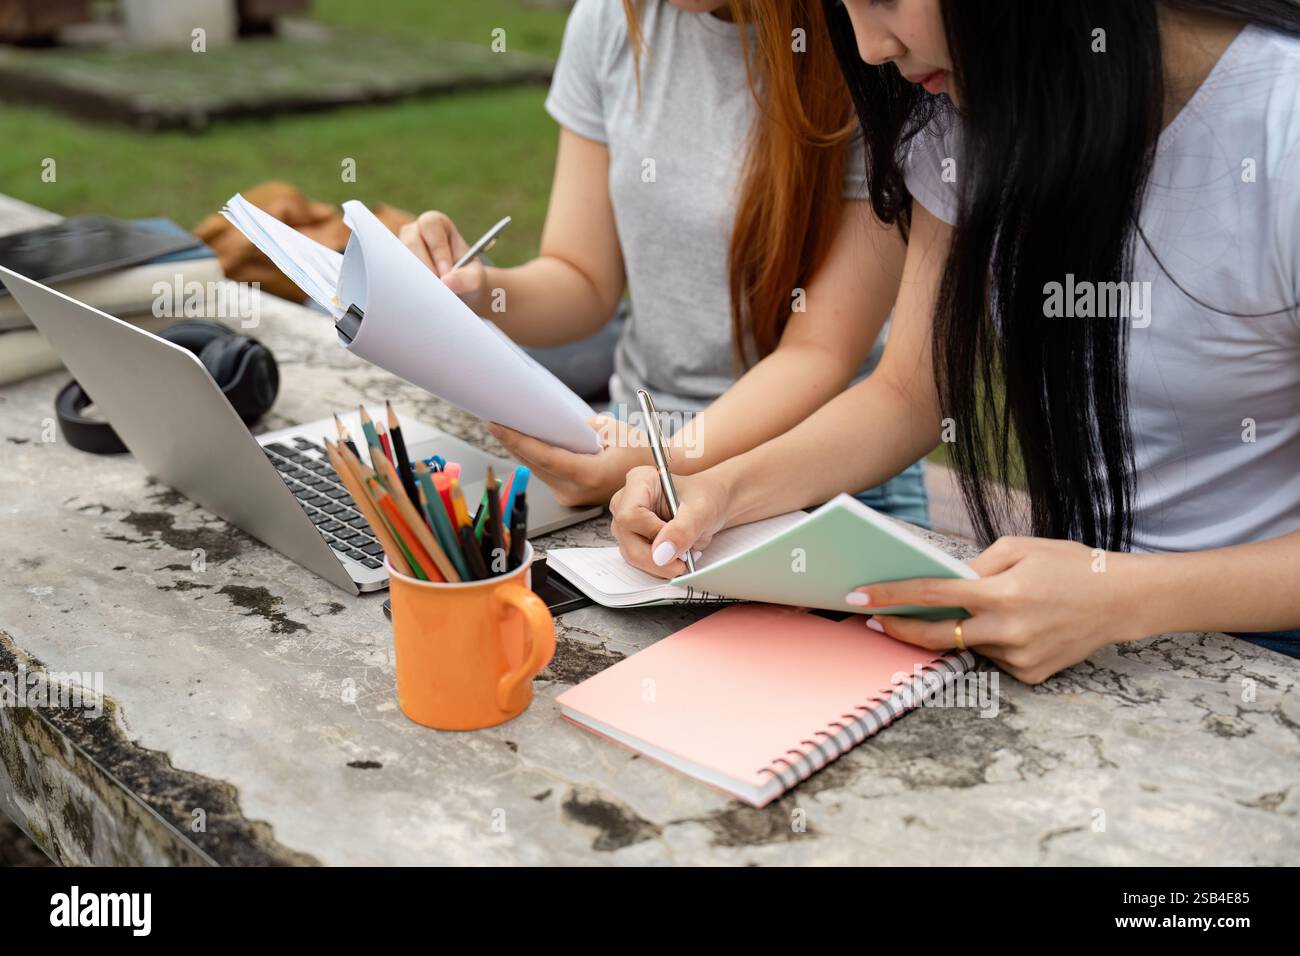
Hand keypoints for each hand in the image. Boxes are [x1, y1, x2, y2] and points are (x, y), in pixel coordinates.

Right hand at [398, 210, 488, 312]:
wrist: (458, 292)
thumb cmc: (466, 277)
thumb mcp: (474, 278)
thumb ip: (466, 279)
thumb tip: (447, 282)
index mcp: (436, 224)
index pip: (430, 226)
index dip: (438, 249)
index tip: (446, 273)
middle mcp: (414, 232)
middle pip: (411, 241)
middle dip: (424, 266)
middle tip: (437, 287)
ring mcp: (402, 249)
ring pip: (400, 259)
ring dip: (415, 278)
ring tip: (430, 293)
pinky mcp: (395, 266)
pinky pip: (395, 274)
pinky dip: (407, 286)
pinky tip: (419, 296)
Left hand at [487, 416, 650, 507]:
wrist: (658, 475)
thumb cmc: (641, 450)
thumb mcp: (613, 429)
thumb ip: (578, 428)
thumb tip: (549, 424)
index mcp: (588, 475)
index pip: (544, 456)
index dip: (517, 440)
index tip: (497, 424)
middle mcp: (575, 491)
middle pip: (535, 463)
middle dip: (513, 440)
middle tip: (493, 416)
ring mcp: (571, 497)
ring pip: (537, 469)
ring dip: (520, 448)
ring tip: (502, 424)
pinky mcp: (570, 496)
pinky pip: (545, 473)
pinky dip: (534, 456)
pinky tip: (520, 440)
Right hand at [608, 465, 730, 577]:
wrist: (712, 505)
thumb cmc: (706, 498)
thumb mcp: (701, 511)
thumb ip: (682, 530)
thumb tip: (661, 555)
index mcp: (639, 481)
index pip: (630, 515)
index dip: (653, 533)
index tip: (677, 543)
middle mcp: (625, 501)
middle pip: (627, 538)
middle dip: (656, 557)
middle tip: (683, 562)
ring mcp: (625, 522)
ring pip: (631, 553)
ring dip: (660, 564)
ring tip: (685, 556)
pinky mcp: (631, 539)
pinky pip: (638, 560)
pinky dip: (659, 565)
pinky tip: (677, 557)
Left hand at [849, 537, 1153, 683]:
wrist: (1122, 599)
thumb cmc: (1069, 565)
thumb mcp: (1020, 547)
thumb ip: (975, 565)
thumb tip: (941, 582)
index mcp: (1000, 592)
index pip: (931, 595)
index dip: (890, 596)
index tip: (859, 597)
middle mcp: (1006, 629)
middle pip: (934, 635)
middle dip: (899, 628)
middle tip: (874, 620)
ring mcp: (1019, 656)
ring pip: (970, 644)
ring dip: (967, 628)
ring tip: (1002, 607)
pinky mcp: (1031, 673)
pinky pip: (995, 657)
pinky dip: (995, 641)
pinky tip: (1024, 625)